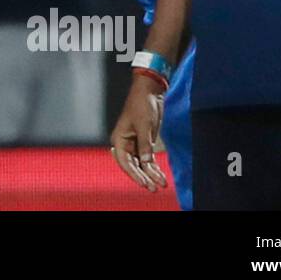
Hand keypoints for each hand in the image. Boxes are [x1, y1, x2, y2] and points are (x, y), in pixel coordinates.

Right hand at [110, 74, 168, 192]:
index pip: (124, 162)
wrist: (150, 91)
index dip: (134, 174)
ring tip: (161, 184)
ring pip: (141, 164)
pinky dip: (154, 167)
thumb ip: (144, 145)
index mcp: (119, 138)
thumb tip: (146, 163)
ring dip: (151, 174)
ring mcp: (135, 144)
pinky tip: (161, 176)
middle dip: (144, 177)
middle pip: (133, 165)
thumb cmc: (142, 104)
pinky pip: (148, 159)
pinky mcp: (145, 142)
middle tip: (154, 188)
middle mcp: (125, 143)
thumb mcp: (144, 125)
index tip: (145, 183)